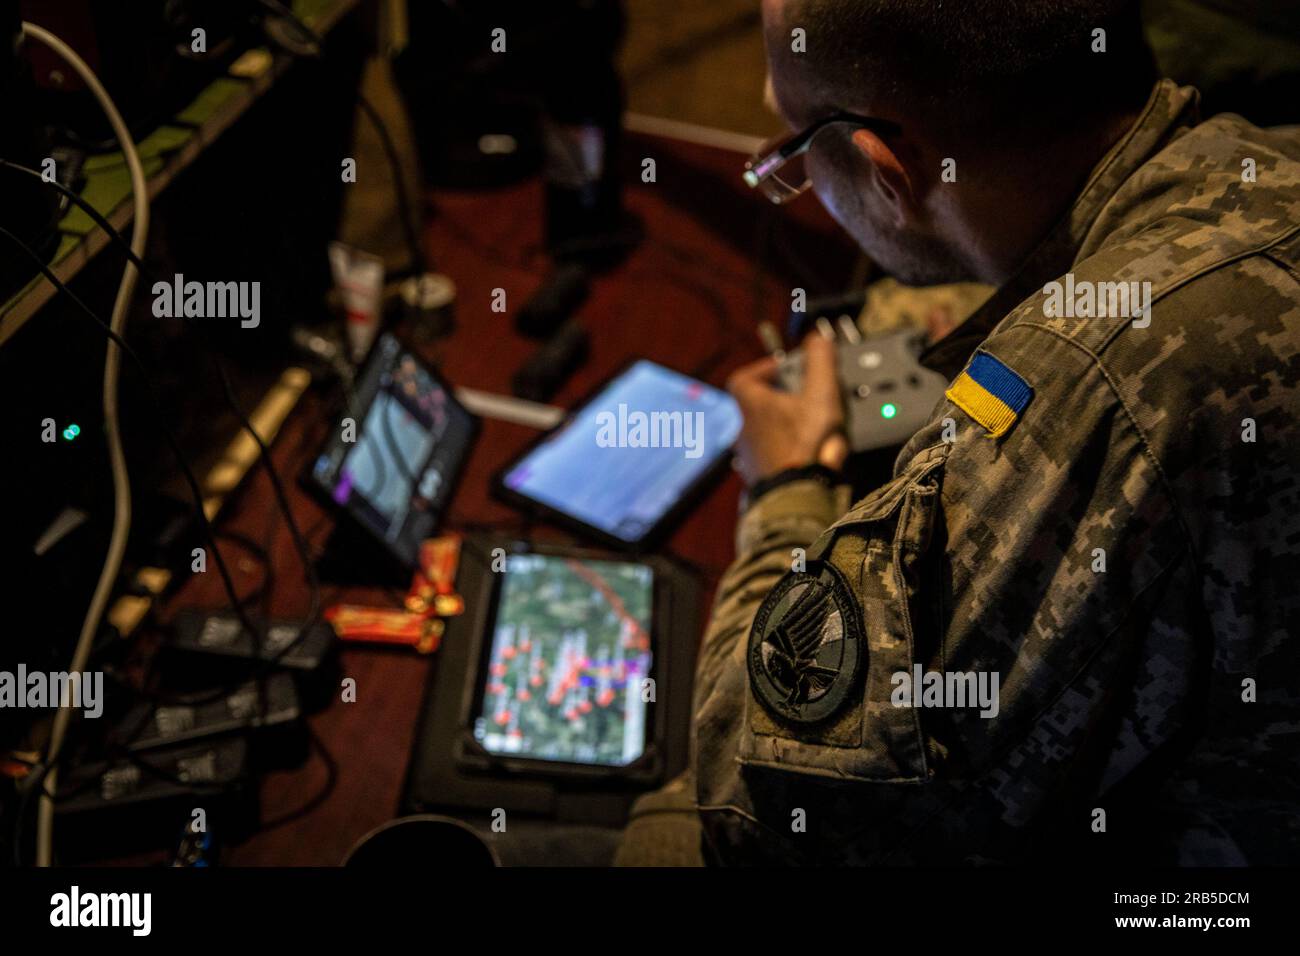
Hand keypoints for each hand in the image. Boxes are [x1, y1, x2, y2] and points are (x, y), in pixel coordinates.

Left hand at [727, 332, 847, 485]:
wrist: (797, 496)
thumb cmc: (804, 445)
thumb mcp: (820, 394)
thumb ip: (820, 363)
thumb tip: (818, 340)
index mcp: (750, 405)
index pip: (743, 378)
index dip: (763, 369)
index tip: (784, 369)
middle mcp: (743, 430)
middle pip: (757, 405)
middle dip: (781, 397)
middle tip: (807, 397)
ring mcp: (750, 456)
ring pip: (764, 431)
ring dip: (785, 424)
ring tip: (814, 425)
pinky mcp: (762, 477)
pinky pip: (773, 455)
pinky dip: (788, 448)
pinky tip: (811, 452)